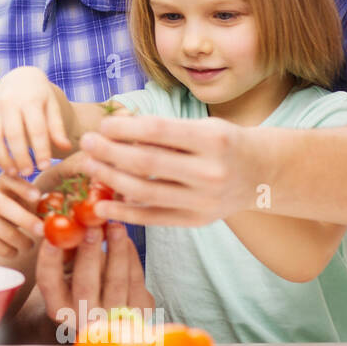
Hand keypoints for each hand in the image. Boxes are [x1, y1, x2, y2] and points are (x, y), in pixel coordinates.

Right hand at [0, 66, 74, 176]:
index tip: (44, 167)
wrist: (19, 77)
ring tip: (14, 173)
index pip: (36, 129)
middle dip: (21, 157)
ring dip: (3, 159)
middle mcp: (9, 101)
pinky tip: (3, 164)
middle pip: (13, 135)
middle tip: (29, 173)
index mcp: (30, 99)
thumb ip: (57, 128)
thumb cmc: (39, 95)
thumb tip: (65, 148)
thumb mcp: (52, 106)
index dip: (40, 150)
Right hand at [0, 174, 44, 257]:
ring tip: (30, 246)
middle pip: (3, 206)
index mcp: (0, 185)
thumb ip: (35, 202)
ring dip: (21, 241)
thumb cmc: (6, 214)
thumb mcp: (18, 203)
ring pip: (1, 230)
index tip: (37, 196)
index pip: (9, 180)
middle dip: (25, 219)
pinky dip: (10, 251)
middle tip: (42, 231)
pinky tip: (15, 251)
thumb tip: (59, 206)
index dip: (23, 187)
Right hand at [36, 220, 152, 326]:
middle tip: (92, 226)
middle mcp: (84, 318)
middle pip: (85, 284)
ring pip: (116, 282)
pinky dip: (131, 256)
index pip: (49, 282)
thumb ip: (67, 252)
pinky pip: (136, 280)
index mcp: (58, 308)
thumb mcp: (68, 272)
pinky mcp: (140, 312)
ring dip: (116, 250)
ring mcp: (114, 318)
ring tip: (115, 226)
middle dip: (89, 252)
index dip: (49, 259)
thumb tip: (71, 223)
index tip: (53, 235)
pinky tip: (126, 239)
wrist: (110, 315)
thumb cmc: (82, 286)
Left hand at [78, 113, 262, 226]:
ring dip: (109, 179)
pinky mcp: (197, 220)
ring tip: (89, 167)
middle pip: (146, 163)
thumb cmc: (221, 143)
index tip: (102, 125)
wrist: (260, 174)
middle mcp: (210, 171)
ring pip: (145, 191)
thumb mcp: (201, 126)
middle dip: (109, 152)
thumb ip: (162, 129)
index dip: (125, 128)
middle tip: (86, 143)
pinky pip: (153, 218)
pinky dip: (124, 213)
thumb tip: (114, 126)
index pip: (158, 131)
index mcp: (213, 140)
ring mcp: (204, 200)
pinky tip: (101, 205)